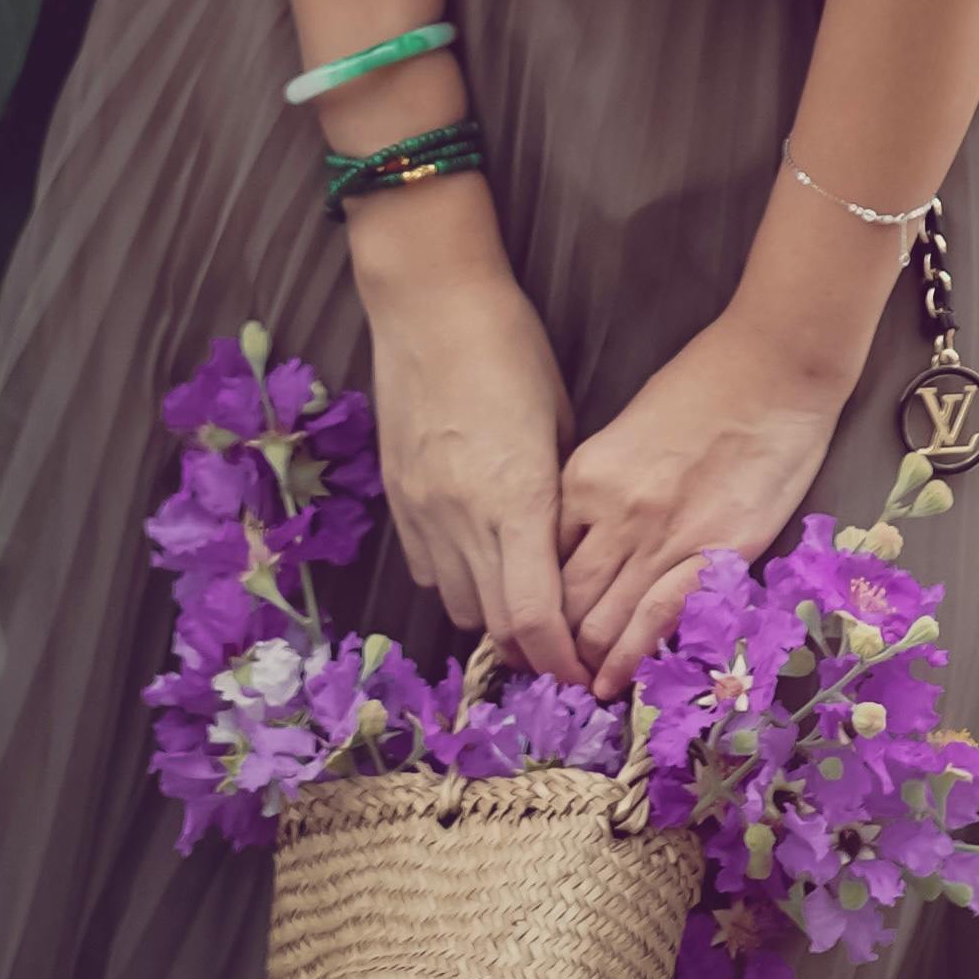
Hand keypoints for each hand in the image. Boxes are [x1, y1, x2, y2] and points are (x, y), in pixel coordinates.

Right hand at [358, 252, 588, 685]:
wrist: (428, 302)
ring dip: (492, 614)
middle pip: (497, 626)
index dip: (560, 661)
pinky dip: (456, 578)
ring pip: (457, 604)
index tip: (583, 676)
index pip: (535, 617)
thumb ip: (560, 494)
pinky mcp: (396, 497)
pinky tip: (476, 554)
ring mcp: (422, 510)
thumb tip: (569, 548)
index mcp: (517, 498)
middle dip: (531, 649)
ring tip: (519, 597)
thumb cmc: (511, 347)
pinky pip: (425, 568)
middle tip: (559, 649)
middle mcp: (464, 517)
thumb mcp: (559, 419)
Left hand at [557, 308, 851, 690]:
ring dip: (586, 661)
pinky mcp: (714, 552)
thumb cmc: (705, 385)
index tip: (533, 627)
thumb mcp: (626, 431)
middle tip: (550, 670)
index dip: (532, 601)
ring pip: (599, 622)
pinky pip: (657, 621)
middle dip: (551, 642)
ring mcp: (662, 536)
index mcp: (584, 476)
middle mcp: (612, 512)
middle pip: (562, 600)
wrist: (775, 366)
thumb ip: (599, 489)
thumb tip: (582, 541)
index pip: (537, 559)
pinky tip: (615, 682)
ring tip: (581, 686)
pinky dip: (630, 660)